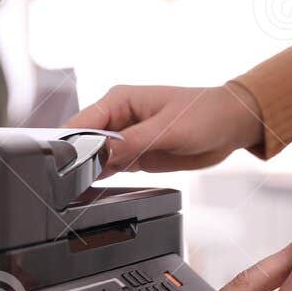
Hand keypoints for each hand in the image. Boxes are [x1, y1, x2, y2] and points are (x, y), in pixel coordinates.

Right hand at [65, 83, 263, 172]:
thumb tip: (101, 154)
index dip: (68, 144)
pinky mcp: (134, 154)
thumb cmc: (204, 114)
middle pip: (83, 142)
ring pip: (93, 157)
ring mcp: (125, 137)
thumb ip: (134, 142)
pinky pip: (109, 167)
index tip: (62, 165)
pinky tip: (91, 190)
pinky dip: (100, 178)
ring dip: (86, 171)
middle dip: (74, 160)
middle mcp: (118, 118)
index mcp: (120, 100)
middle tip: (64, 184)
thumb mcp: (168, 129)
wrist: (230, 126)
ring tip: (73, 190)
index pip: (82, 122)